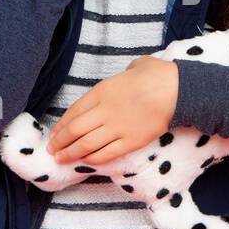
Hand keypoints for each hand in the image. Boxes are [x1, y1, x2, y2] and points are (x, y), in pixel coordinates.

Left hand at [46, 57, 178, 164]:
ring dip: (71, 153)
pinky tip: (86, 161)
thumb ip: (123, 75)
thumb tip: (127, 74)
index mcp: (101, 91)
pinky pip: (106, 153)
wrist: (176, 90)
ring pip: (86, 145)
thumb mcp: (133, 67)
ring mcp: (116, 128)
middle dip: (60, 142)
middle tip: (52, 150)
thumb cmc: (156, 74)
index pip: (73, 112)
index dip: (61, 125)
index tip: (54, 133)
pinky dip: (93, 159)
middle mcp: (104, 111)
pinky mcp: (130, 142)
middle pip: (75, 131)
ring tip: (62, 159)